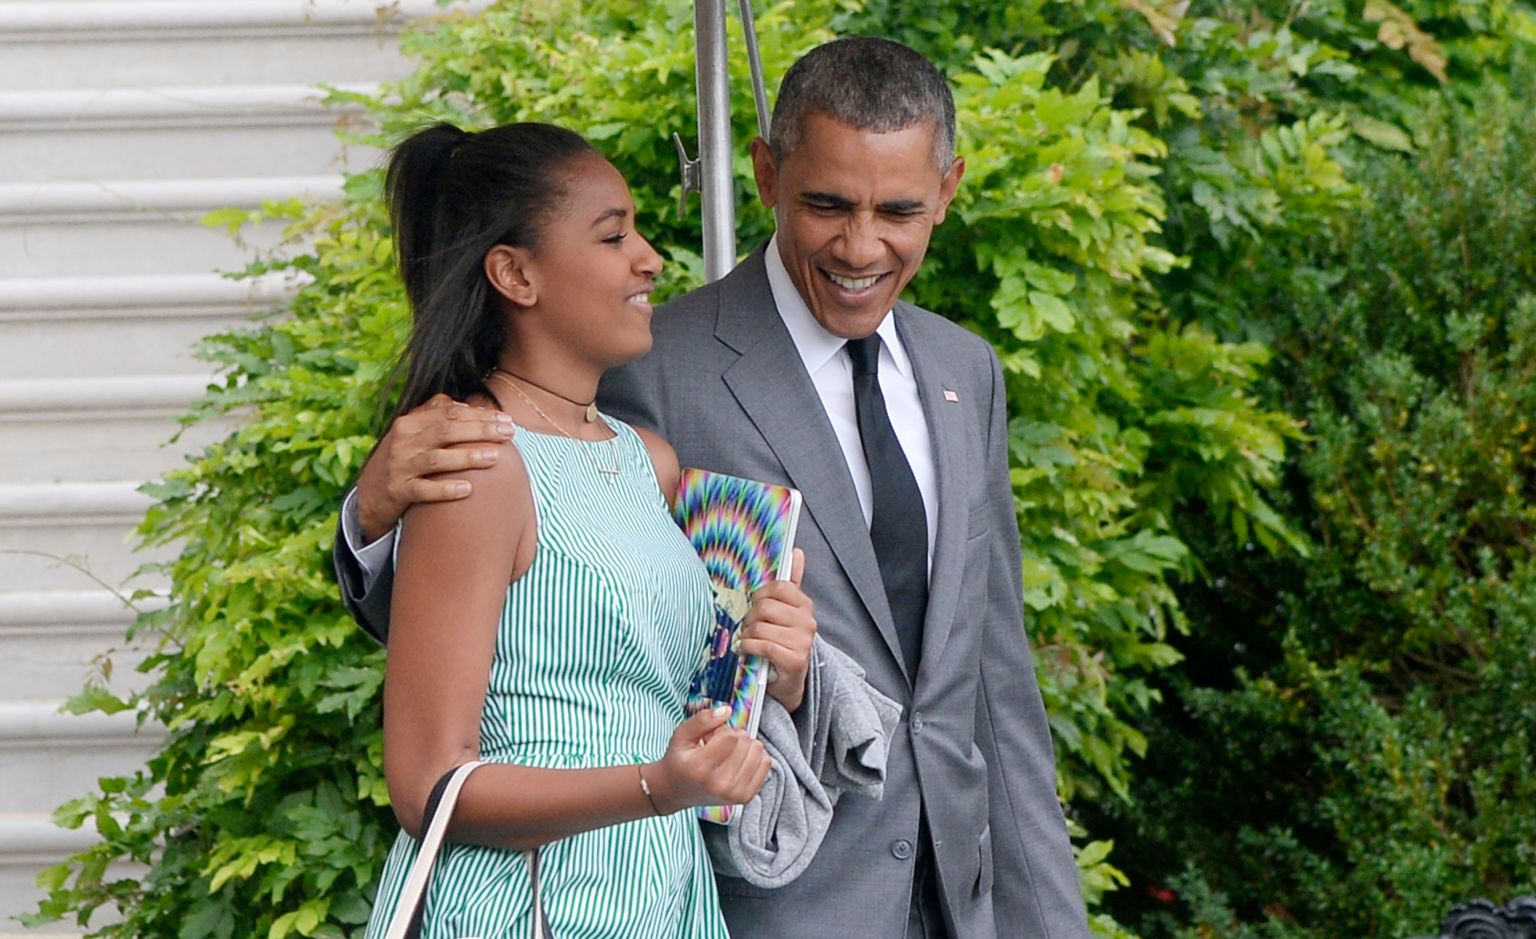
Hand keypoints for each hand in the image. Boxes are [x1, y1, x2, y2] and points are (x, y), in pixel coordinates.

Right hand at [355, 394, 514, 540]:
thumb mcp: (414, 434)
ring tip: (494, 457)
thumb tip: (474, 407)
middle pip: (446, 430)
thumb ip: (438, 416)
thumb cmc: (403, 459)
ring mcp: (399, 466)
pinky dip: (446, 490)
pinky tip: (468, 489)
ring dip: (467, 457)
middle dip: (480, 430)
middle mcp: (403, 441)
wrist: (369, 494)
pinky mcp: (398, 491)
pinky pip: (424, 490)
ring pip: (436, 459)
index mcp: (410, 422)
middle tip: (508, 433)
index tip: (506, 419)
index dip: (479, 415)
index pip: (449, 412)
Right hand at [647, 706, 770, 812]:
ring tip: (727, 755)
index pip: (730, 736)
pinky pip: (766, 763)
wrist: (677, 791)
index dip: (722, 730)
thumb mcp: (681, 735)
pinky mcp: (746, 797)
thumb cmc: (679, 761)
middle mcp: (719, 784)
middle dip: (733, 737)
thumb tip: (727, 710)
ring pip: (758, 751)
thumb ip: (702, 719)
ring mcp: (734, 793)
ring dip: (745, 746)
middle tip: (717, 748)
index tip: (710, 738)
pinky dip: (754, 757)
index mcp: (700, 768)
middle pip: (745, 742)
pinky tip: (738, 762)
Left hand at [740, 548, 814, 712]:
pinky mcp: (795, 660)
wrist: (789, 680)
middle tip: (748, 626)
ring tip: (747, 640)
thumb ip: (791, 582)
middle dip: (749, 617)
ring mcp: (803, 641)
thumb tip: (796, 552)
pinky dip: (748, 647)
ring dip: (746, 635)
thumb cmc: (783, 642)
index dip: (759, 594)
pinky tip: (746, 650)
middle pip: (765, 607)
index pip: (779, 586)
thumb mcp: (786, 612)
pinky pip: (763, 645)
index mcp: (804, 605)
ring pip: (760, 627)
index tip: (754, 605)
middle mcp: (807, 621)